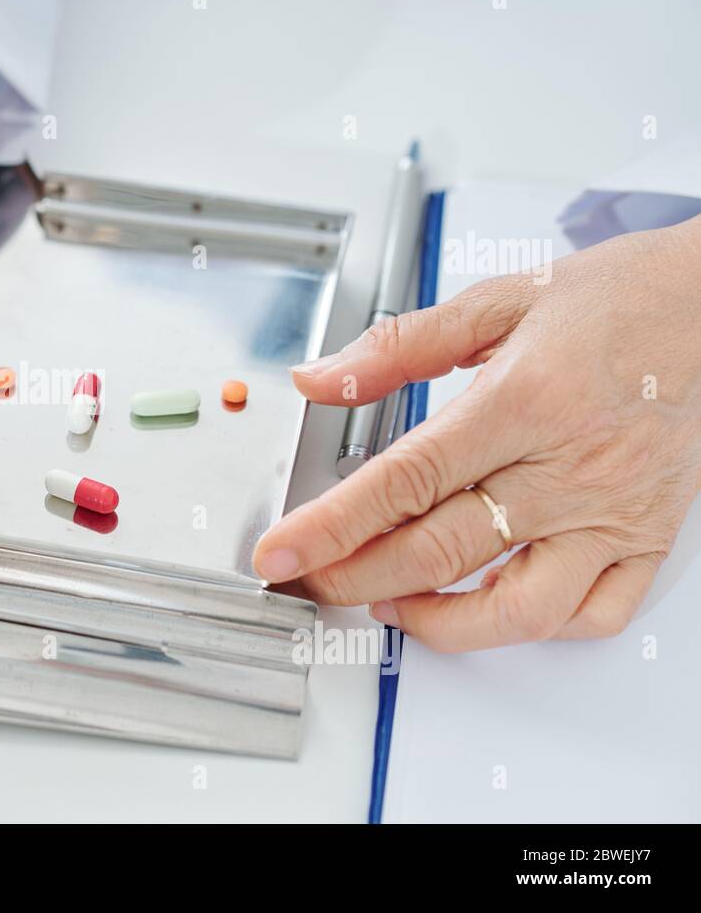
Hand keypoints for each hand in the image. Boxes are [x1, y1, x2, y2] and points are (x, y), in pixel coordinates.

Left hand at [253, 217, 700, 650]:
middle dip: (355, 578)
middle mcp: (570, 466)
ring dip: (437, 619)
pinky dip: (529, 628)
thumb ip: (398, 346)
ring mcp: (613, 513)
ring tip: (388, 599)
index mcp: (522, 401)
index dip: (330, 525)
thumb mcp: (497, 300)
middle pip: (441, 551)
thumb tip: (319, 379)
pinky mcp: (647, 539)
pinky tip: (485, 607)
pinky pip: (590, 614)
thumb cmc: (614, 300)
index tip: (280, 552)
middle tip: (309, 582)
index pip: (404, 481)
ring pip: (516, 607)